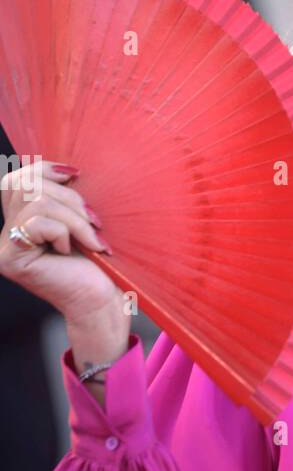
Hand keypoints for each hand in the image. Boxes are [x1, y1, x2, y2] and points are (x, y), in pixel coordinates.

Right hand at [0, 157, 121, 322]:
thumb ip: (63, 196)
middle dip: (69, 197)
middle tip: (95, 221)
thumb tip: (66, 169)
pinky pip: (39, 222)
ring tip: (92, 239)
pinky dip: (67, 232)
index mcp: (20, 221)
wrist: (103, 301)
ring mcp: (5, 246)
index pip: (16, 178)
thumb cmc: (99, 265)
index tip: (77, 175)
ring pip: (37, 202)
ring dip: (74, 217)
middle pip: (26, 184)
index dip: (46, 169)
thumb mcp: (80, 219)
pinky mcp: (12, 258)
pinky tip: (76, 251)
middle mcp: (6, 233)